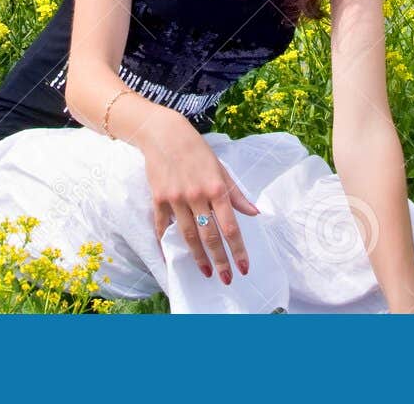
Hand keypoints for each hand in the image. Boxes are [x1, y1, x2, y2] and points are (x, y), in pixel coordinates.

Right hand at [142, 114, 259, 282]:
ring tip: (206, 272)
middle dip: (220, 260)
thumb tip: (255, 213)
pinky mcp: (158, 199)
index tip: (243, 267)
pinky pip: (163, 226)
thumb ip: (236, 194)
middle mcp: (197, 196)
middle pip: (210, 236)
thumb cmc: (197, 151)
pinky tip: (171, 257)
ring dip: (198, 257)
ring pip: (188, 236)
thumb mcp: (221, 169)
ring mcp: (176, 199)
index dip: (238, 250)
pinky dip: (166, 243)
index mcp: (216, 188)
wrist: (164, 134)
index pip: (230, 227)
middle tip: (227, 278)